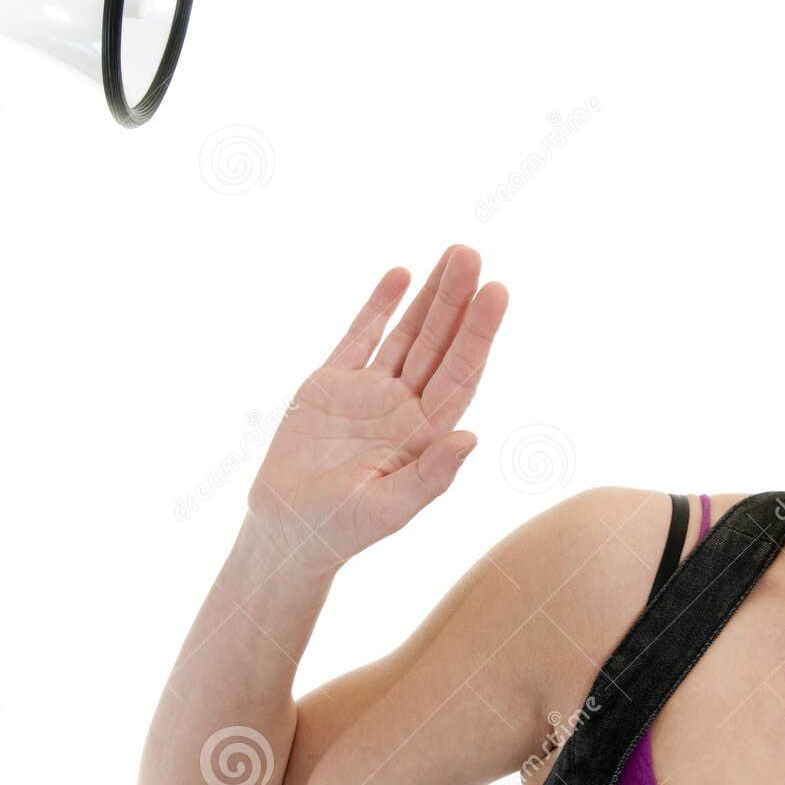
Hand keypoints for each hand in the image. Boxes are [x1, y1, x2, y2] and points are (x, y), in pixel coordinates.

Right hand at [243, 244, 508, 576]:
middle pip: (440, 343)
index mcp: (427, 432)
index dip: (479, 332)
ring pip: (409, 333)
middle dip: (456, 299)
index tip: (497, 292)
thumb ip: (431, 476)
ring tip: (455, 254)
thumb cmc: (342, 530)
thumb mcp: (388, 509)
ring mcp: (372, 391)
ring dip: (431, 295)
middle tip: (472, 253)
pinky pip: (362, 336)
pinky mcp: (333, 383)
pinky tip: (401, 275)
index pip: (461, 372)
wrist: (286, 531)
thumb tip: (472, 437)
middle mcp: (407, 405)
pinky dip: (380, 307)